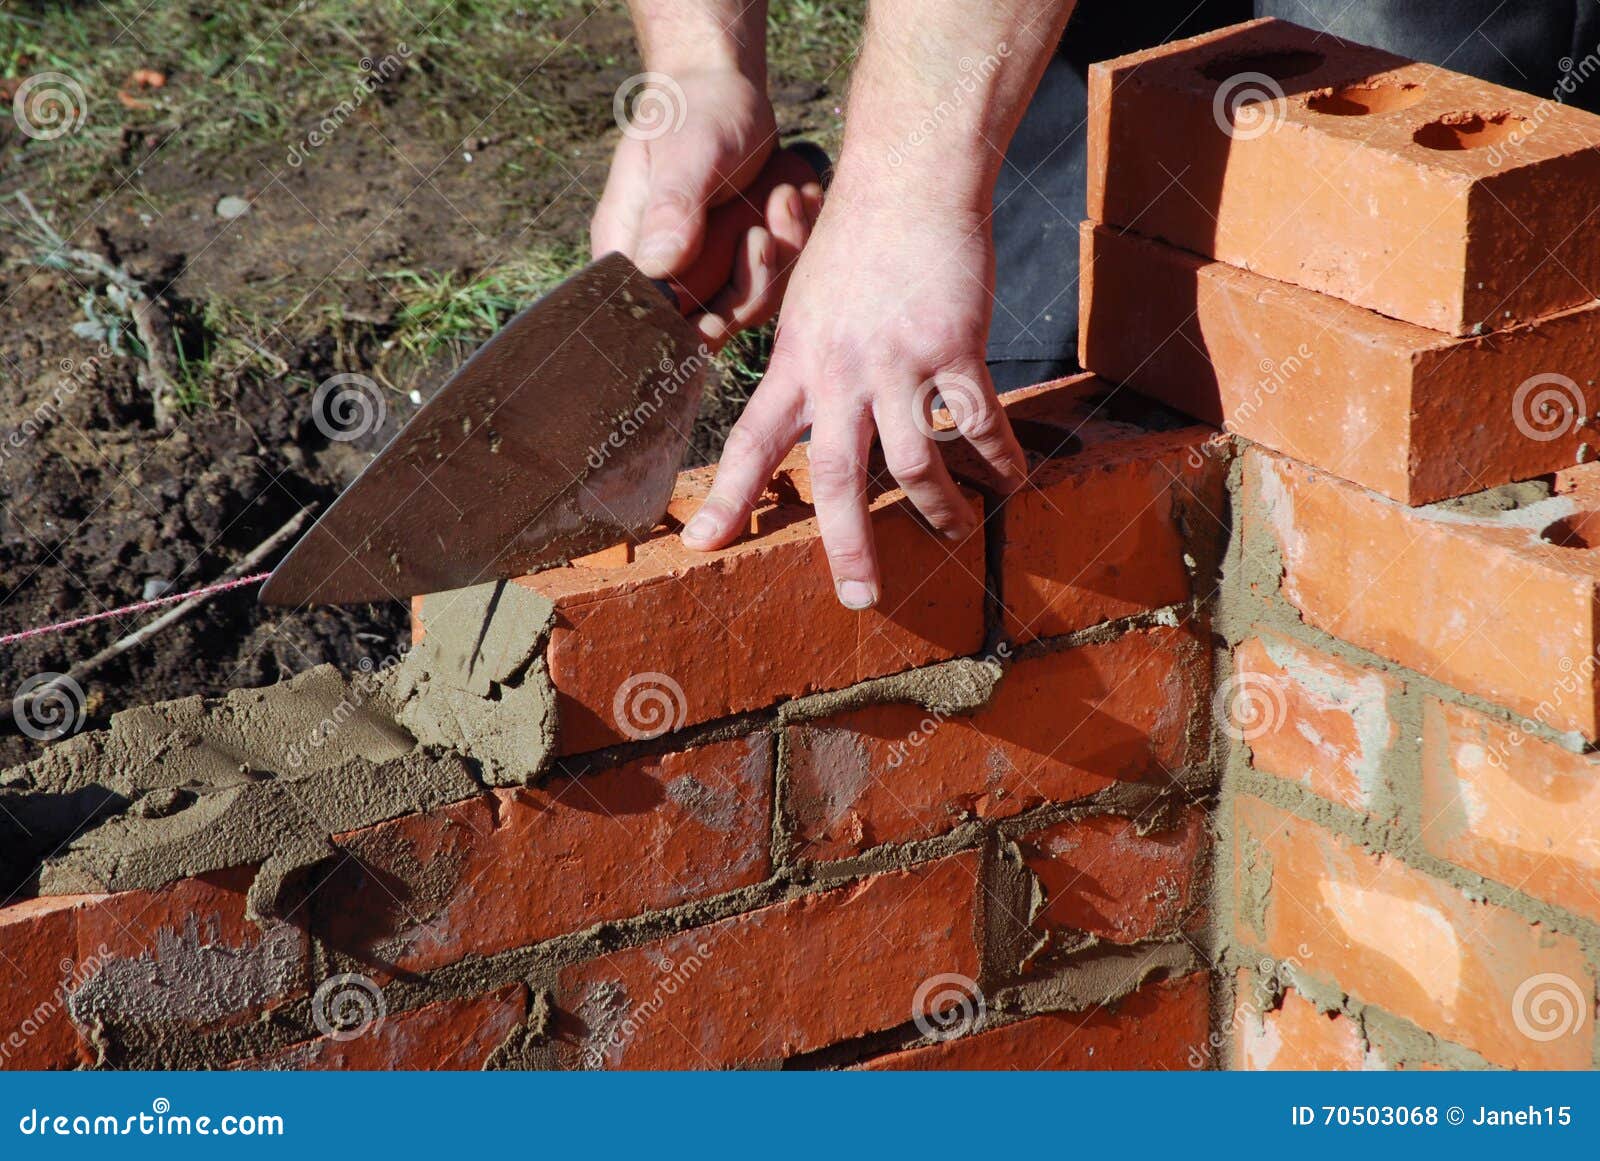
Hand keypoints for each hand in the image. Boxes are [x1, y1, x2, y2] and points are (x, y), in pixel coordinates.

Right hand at [591, 69, 817, 345]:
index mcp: (630, 252)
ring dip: (777, 258)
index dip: (684, 332)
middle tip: (760, 236)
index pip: (647, 318)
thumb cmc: (695, 114)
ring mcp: (710, 269)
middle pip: (708, 324)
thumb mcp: (687, 154)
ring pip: (751, 303)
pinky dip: (795, 241)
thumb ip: (672, 209)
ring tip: (784, 198)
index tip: (719, 317)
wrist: (724, 89)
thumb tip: (658, 268)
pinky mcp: (745, 261)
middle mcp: (667, 271)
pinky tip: (797, 196)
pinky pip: (777, 277)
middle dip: (746, 287)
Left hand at [678, 181, 1027, 608]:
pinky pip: (977, 421)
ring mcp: (897, 362)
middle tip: (860, 598)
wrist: (907, 181)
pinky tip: (1011, 481)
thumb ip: (807, 362)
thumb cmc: (857, 239)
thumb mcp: (806, 302)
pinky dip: (997, 458)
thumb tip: (808, 409)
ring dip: (937, 507)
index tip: (701, 547)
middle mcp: (840, 371)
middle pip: (835, 476)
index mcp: (796, 363)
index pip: (751, 443)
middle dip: (847, 546)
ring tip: (955, 532)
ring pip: (913, 461)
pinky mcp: (953, 347)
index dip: (727, 499)